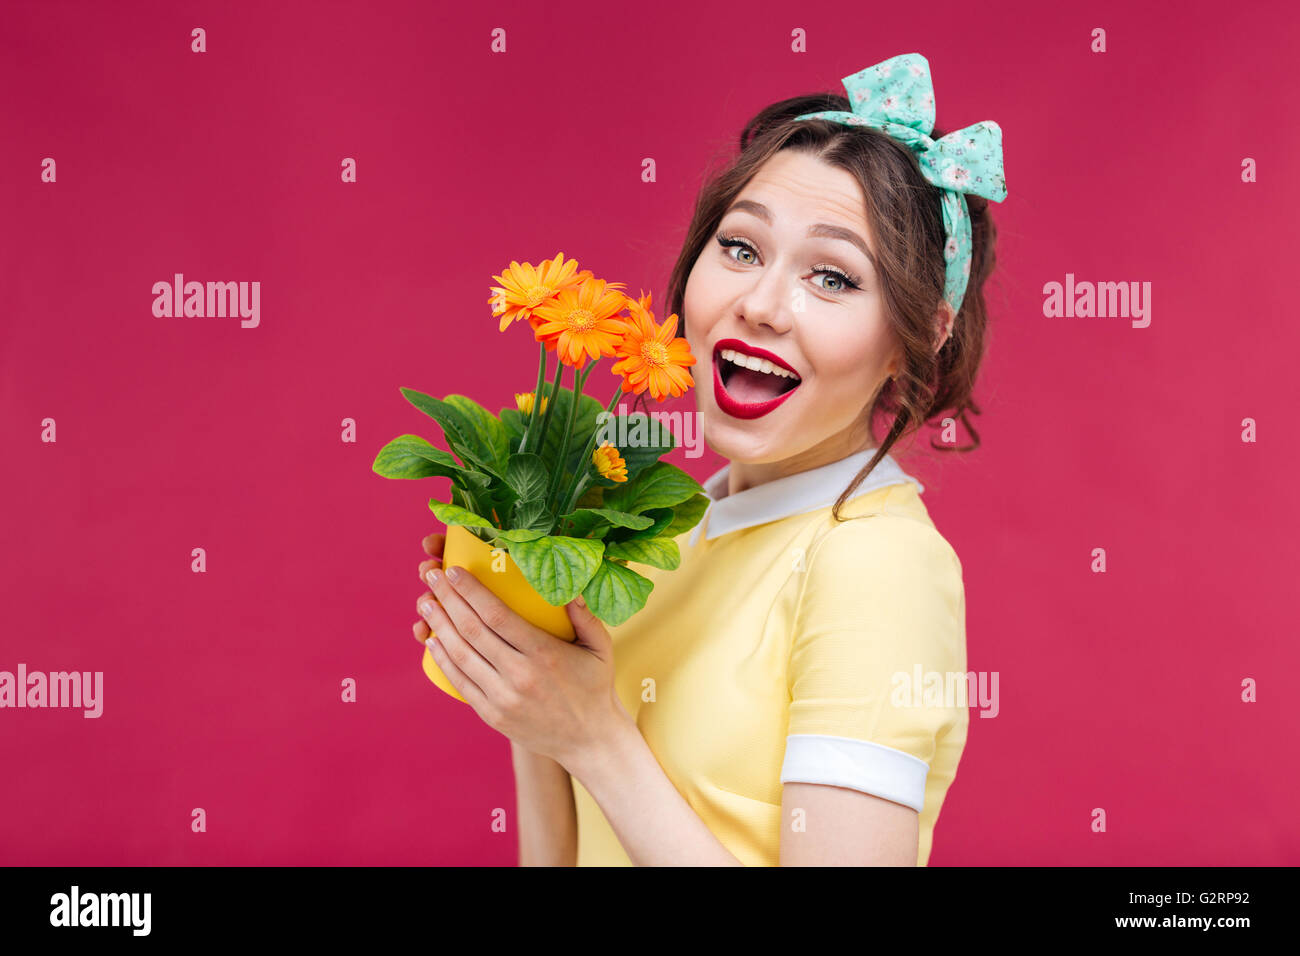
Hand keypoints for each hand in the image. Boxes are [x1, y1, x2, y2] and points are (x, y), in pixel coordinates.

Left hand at [413, 545, 631, 771]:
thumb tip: (570, 587)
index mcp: (544, 653)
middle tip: (432, 578)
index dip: (471, 591)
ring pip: (461, 655)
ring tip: (426, 604)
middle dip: (448, 600)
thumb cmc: (595, 687)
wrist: (589, 741)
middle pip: (473, 630)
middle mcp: (520, 675)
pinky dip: (443, 660)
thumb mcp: (600, 648)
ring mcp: (503, 698)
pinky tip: (432, 640)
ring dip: (439, 626)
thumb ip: (585, 616)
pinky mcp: (492, 715)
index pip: (497, 615)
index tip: (454, 571)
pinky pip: (461, 682)